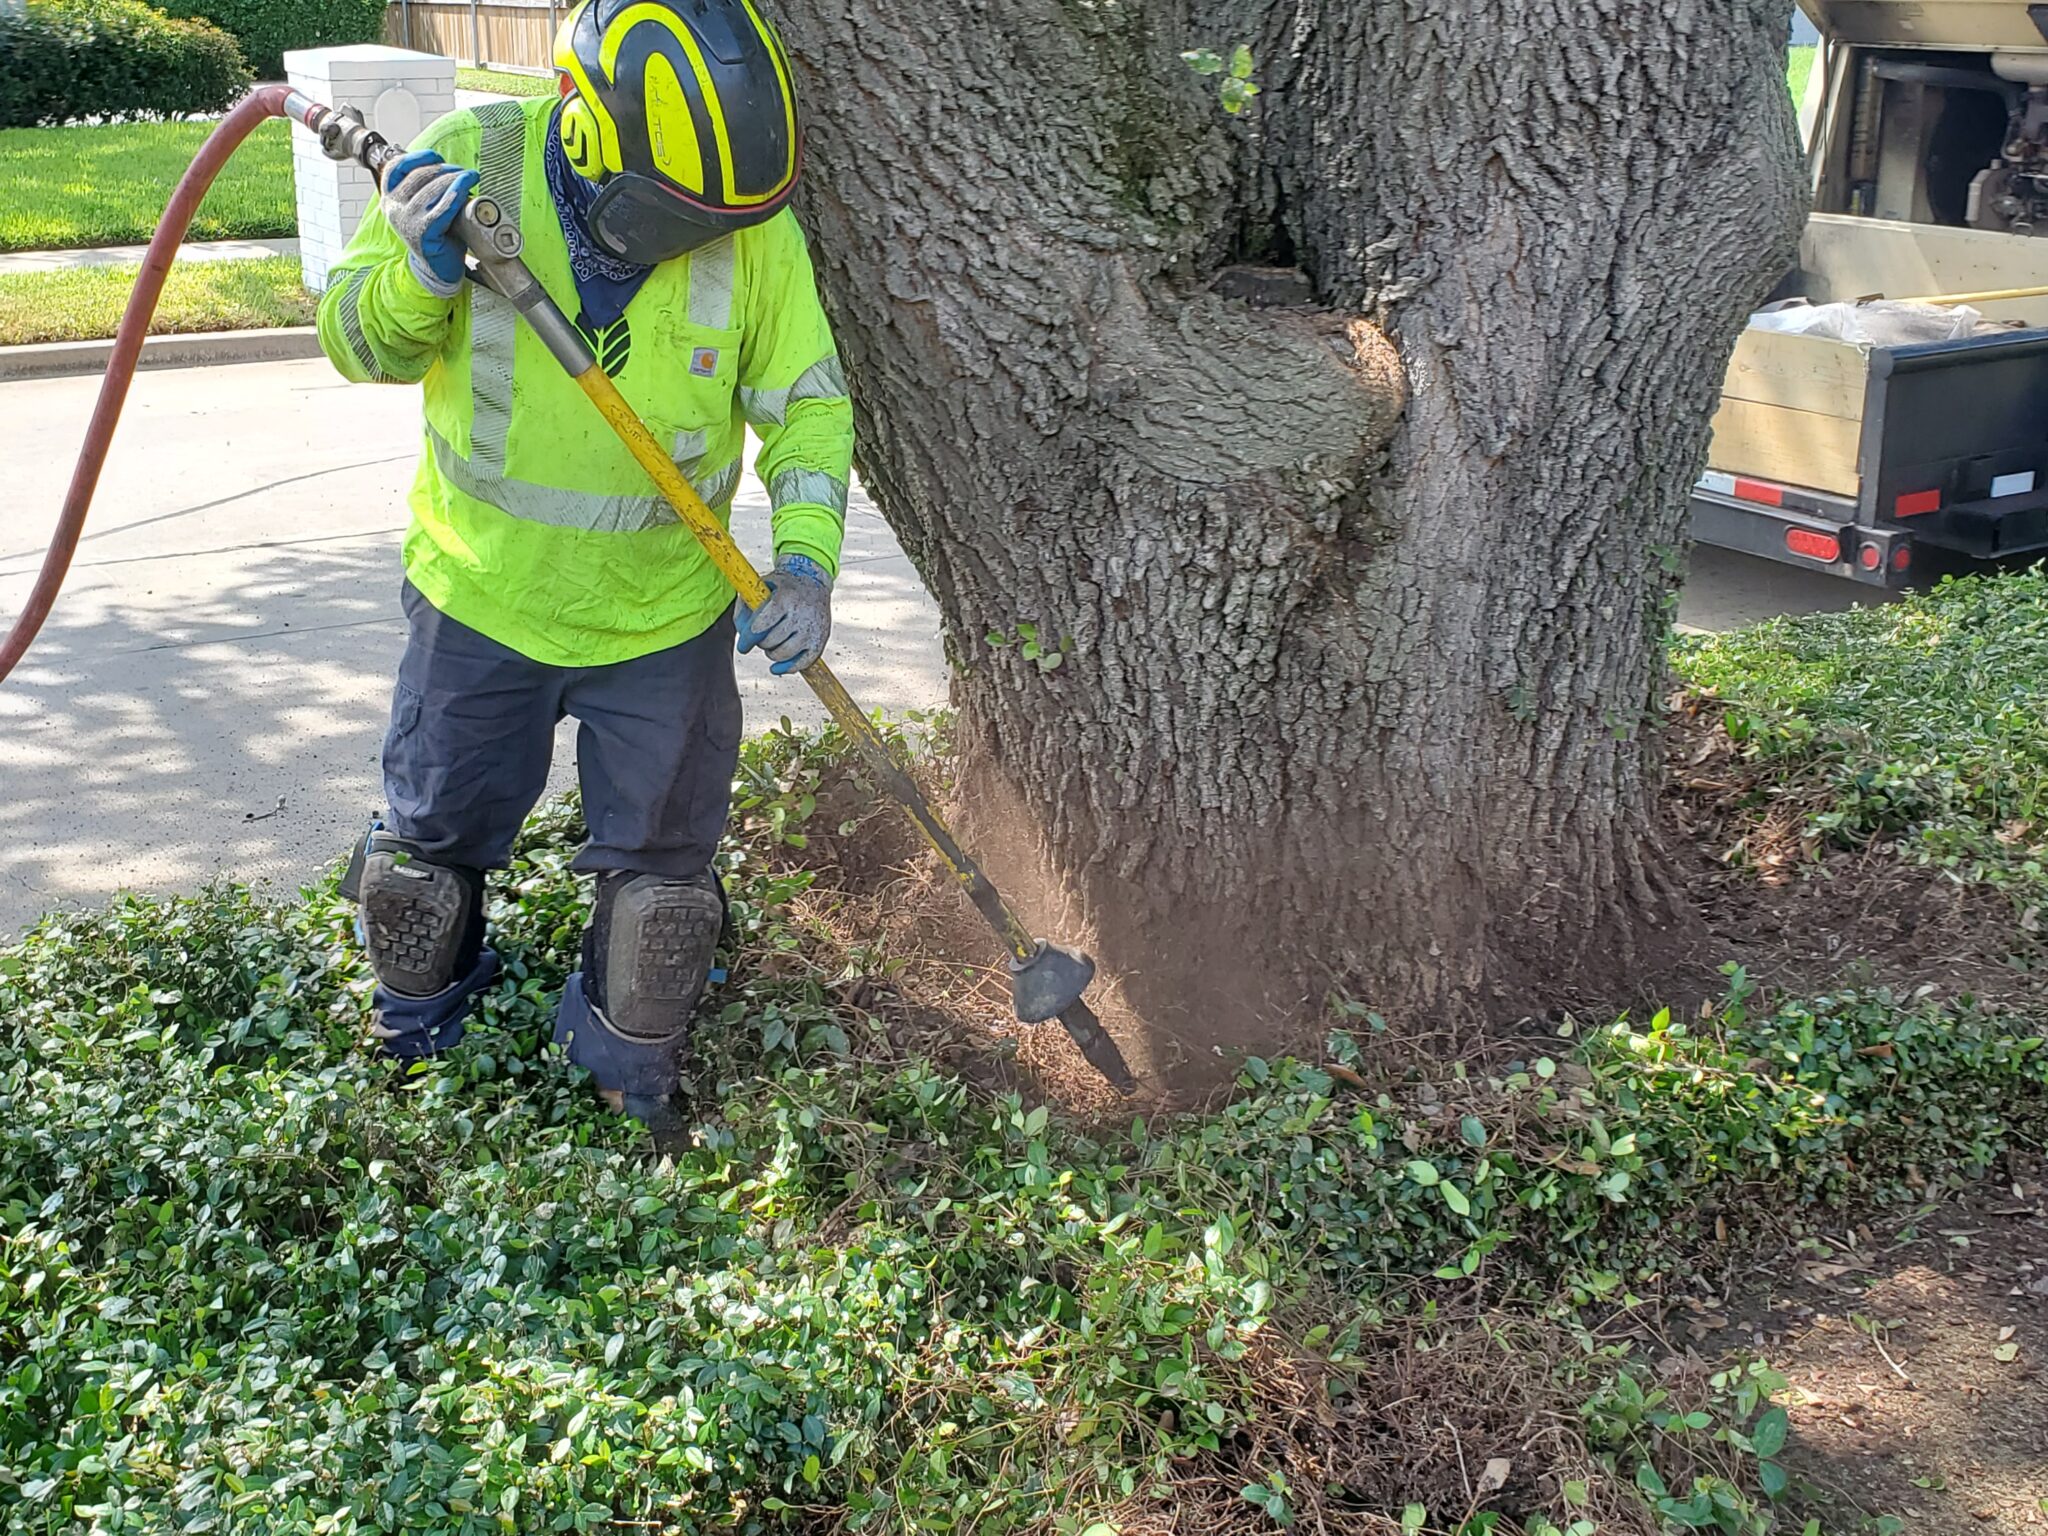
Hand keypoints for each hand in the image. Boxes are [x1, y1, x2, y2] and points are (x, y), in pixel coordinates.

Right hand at [381, 150, 479, 297]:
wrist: (438, 268)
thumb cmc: (436, 235)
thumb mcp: (423, 207)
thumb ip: (425, 188)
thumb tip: (445, 166)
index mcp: (389, 199)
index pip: (395, 168)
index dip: (418, 158)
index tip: (437, 157)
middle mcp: (394, 208)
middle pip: (419, 176)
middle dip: (445, 169)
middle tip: (463, 172)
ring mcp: (407, 221)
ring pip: (433, 188)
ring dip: (455, 178)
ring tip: (470, 177)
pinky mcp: (423, 232)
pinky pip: (443, 206)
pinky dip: (458, 191)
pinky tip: (468, 184)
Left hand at [734, 555, 832, 674]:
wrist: (813, 582)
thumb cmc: (781, 588)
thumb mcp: (761, 587)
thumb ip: (745, 608)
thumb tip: (742, 634)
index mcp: (785, 597)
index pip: (763, 624)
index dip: (750, 638)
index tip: (743, 646)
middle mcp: (801, 614)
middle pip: (771, 640)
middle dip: (761, 642)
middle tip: (761, 638)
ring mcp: (812, 629)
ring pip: (784, 654)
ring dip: (771, 653)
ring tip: (771, 645)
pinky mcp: (820, 641)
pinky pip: (802, 663)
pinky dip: (786, 667)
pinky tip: (776, 667)